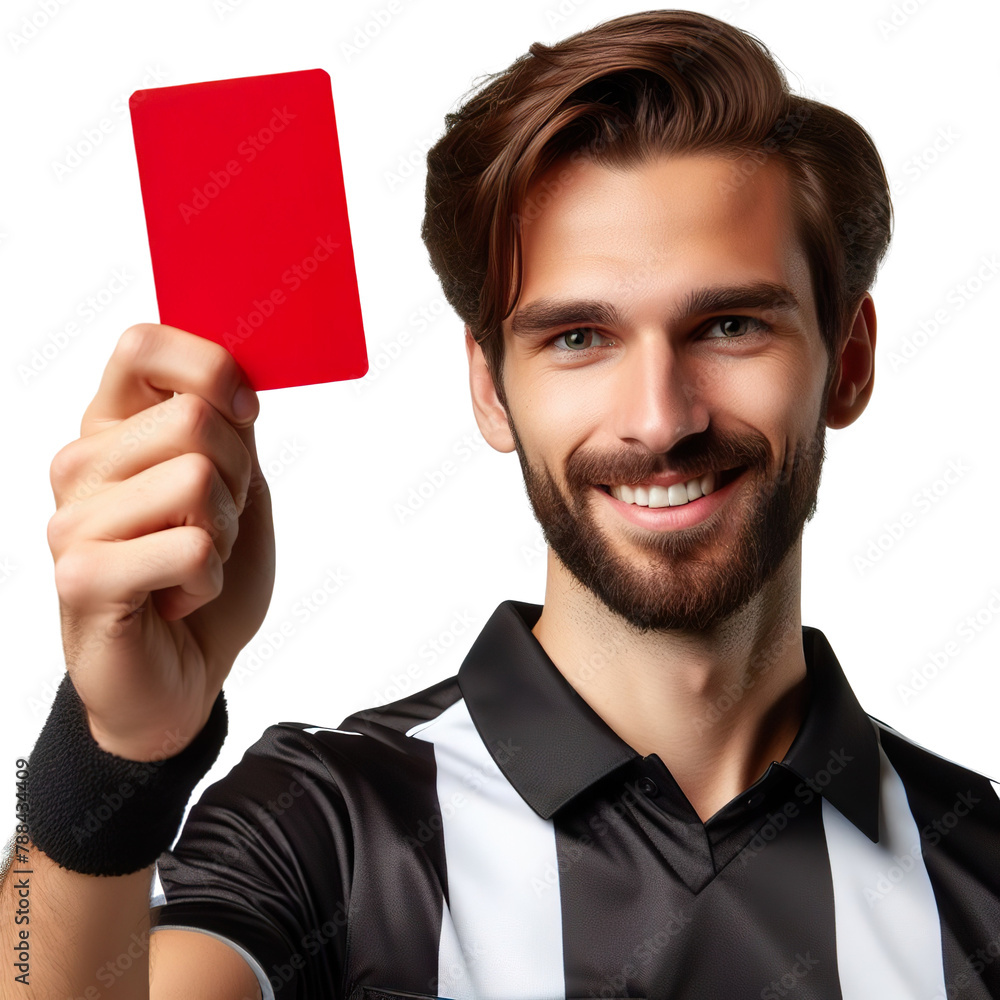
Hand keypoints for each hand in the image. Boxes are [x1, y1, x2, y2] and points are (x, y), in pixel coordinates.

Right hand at [45, 324, 275, 760]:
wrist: (183, 675)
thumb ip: (228, 430)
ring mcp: (73, 519)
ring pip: (197, 479)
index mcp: (113, 430)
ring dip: (225, 532)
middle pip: (194, 417)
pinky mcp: (82, 576)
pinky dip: (209, 579)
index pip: (142, 345)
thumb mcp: (234, 489)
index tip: (245, 411)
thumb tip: (236, 374)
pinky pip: (192, 547)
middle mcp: (81, 465)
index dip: (210, 366)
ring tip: (194, 563)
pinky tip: (179, 598)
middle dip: (237, 478)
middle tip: (215, 525)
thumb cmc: (204, 578)